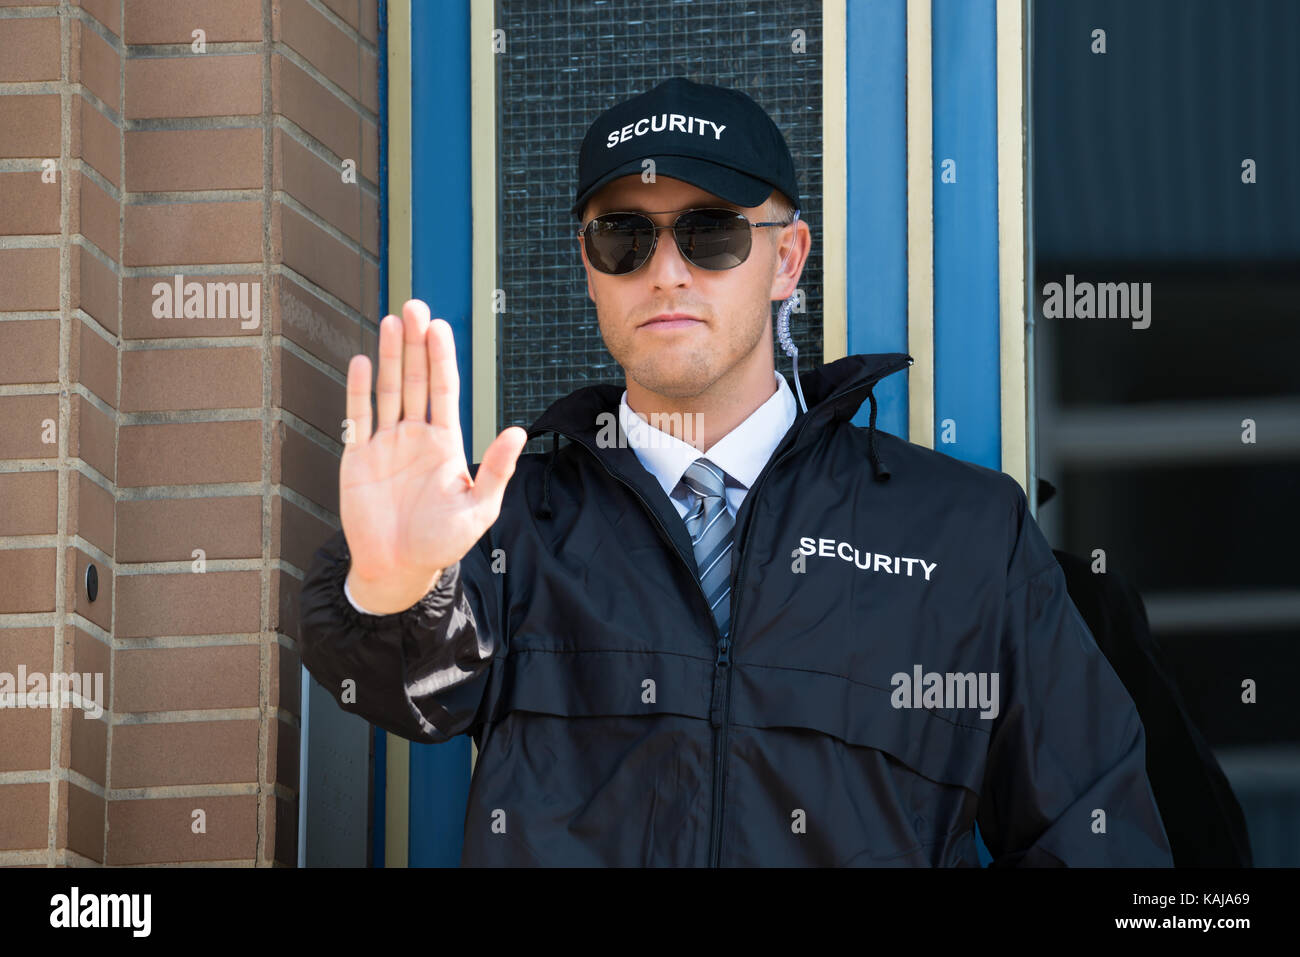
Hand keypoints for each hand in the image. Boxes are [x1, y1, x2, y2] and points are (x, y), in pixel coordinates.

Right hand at [340, 300, 527, 612]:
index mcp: (445, 443)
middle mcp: (415, 436)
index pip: (444, 389)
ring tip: (391, 322)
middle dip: (415, 343)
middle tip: (414, 305)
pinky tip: (361, 361)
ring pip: (388, 390)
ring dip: (390, 357)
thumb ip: (496, 469)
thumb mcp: (479, 509)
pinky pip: (358, 417)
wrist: (398, 570)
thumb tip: (518, 432)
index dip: (442, 356)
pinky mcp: (358, 458)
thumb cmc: (441, 543)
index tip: (440, 326)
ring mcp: (386, 444)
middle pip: (416, 379)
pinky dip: (358, 390)